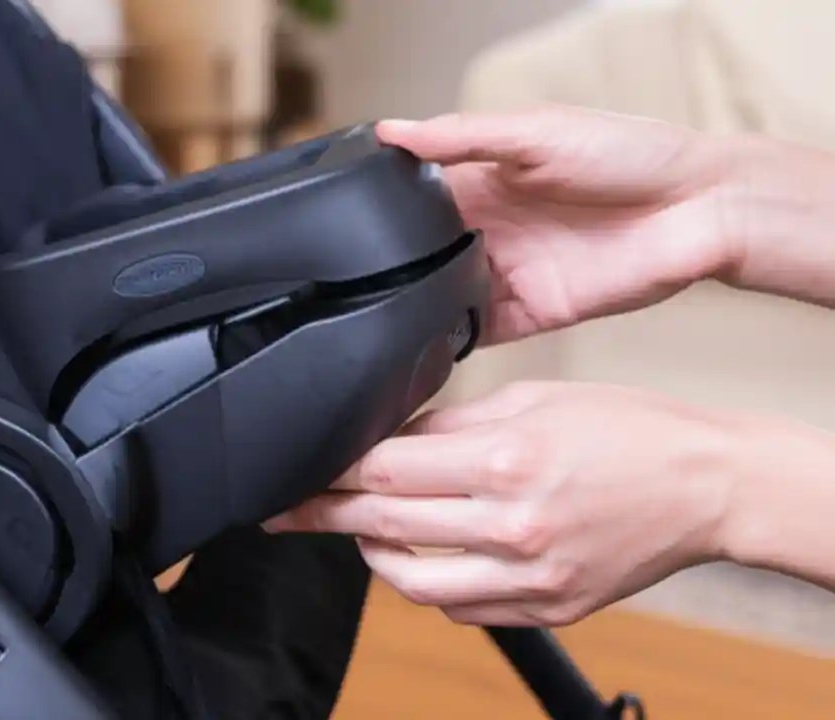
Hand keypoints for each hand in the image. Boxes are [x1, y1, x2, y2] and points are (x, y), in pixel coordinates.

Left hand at [266, 382, 740, 625]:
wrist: (709, 485)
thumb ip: (452, 421)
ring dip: (371, 556)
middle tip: (285, 510)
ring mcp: (529, 576)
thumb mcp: (534, 398)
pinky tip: (423, 558)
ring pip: (412, 584)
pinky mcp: (546, 607)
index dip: (330, 472)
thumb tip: (390, 436)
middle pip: (383, 525)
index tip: (299, 471)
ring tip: (357, 532)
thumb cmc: (630, 429)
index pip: (384, 471)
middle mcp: (512, 524)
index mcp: (506, 459)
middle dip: (323, 515)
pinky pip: (462, 610)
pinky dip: (430, 586)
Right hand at [378, 106, 734, 344]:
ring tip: (379, 310)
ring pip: (444, 297)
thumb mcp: (536, 131)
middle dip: (394, 266)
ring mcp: (510, 274)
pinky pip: (480, 333)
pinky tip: (425, 338)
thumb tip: (390, 131)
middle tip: (356, 275)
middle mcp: (492, 231)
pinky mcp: (535, 312)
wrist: (701, 208)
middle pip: (424, 255)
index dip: (383, 212)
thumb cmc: (631, 153)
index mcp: (485, 182)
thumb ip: (461, 137)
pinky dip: (452, 339)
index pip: (417, 201)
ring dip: (418, 305)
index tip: (346, 221)